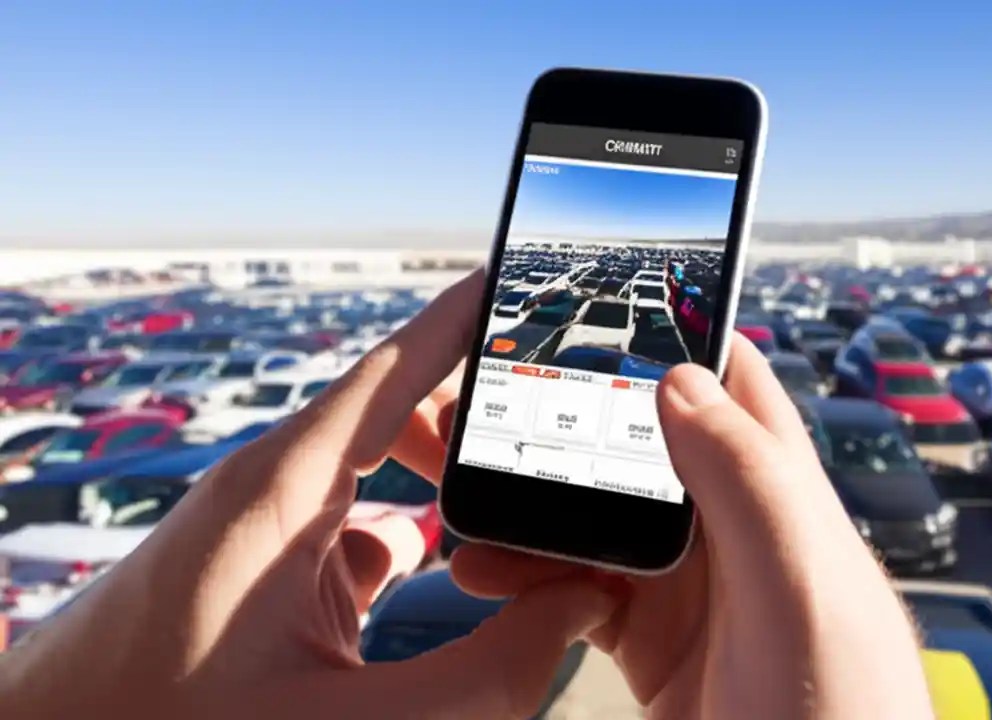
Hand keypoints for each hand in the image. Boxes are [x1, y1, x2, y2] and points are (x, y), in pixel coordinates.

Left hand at [0, 271, 617, 719]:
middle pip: (397, 419)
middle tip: (553, 441)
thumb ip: (485, 677)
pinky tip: (443, 585)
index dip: (464, 317)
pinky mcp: (259, 577)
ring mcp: (261, 534)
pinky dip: (407, 545)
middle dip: (477, 427)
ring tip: (522, 523)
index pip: (396, 371)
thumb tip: (579, 609)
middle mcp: (271, 492)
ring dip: (444, 496)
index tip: (518, 268)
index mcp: (282, 490)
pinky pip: (352, 536)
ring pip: (378, 483)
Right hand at [407, 335, 933, 718]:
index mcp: (780, 496)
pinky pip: (577, 586)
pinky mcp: (655, 639)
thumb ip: (751, 486)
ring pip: (596, 513)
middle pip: (639, 441)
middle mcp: (734, 530)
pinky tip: (487, 575)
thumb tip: (678, 381)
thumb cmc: (846, 719)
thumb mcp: (802, 595)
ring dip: (528, 501)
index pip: (728, 380)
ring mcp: (692, 587)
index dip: (663, 333)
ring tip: (458, 494)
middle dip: (560, 415)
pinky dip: (527, 575)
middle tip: (477, 394)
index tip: (583, 303)